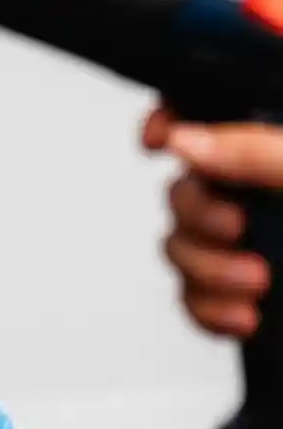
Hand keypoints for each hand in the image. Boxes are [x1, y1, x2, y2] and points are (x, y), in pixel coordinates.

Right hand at [143, 106, 276, 336]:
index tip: (157, 143)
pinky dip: (211, 312)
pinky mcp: (244, 291)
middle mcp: (254, 191)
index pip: (205, 114)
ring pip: (179, 249)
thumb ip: (254, 150)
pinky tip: (247, 314)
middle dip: (198, 218)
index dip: (168, 120)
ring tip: (256, 281)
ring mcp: (246, 242)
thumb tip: (186, 140)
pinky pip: (193, 299)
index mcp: (271, 147)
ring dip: (208, 272)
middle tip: (237, 229)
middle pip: (179, 189)